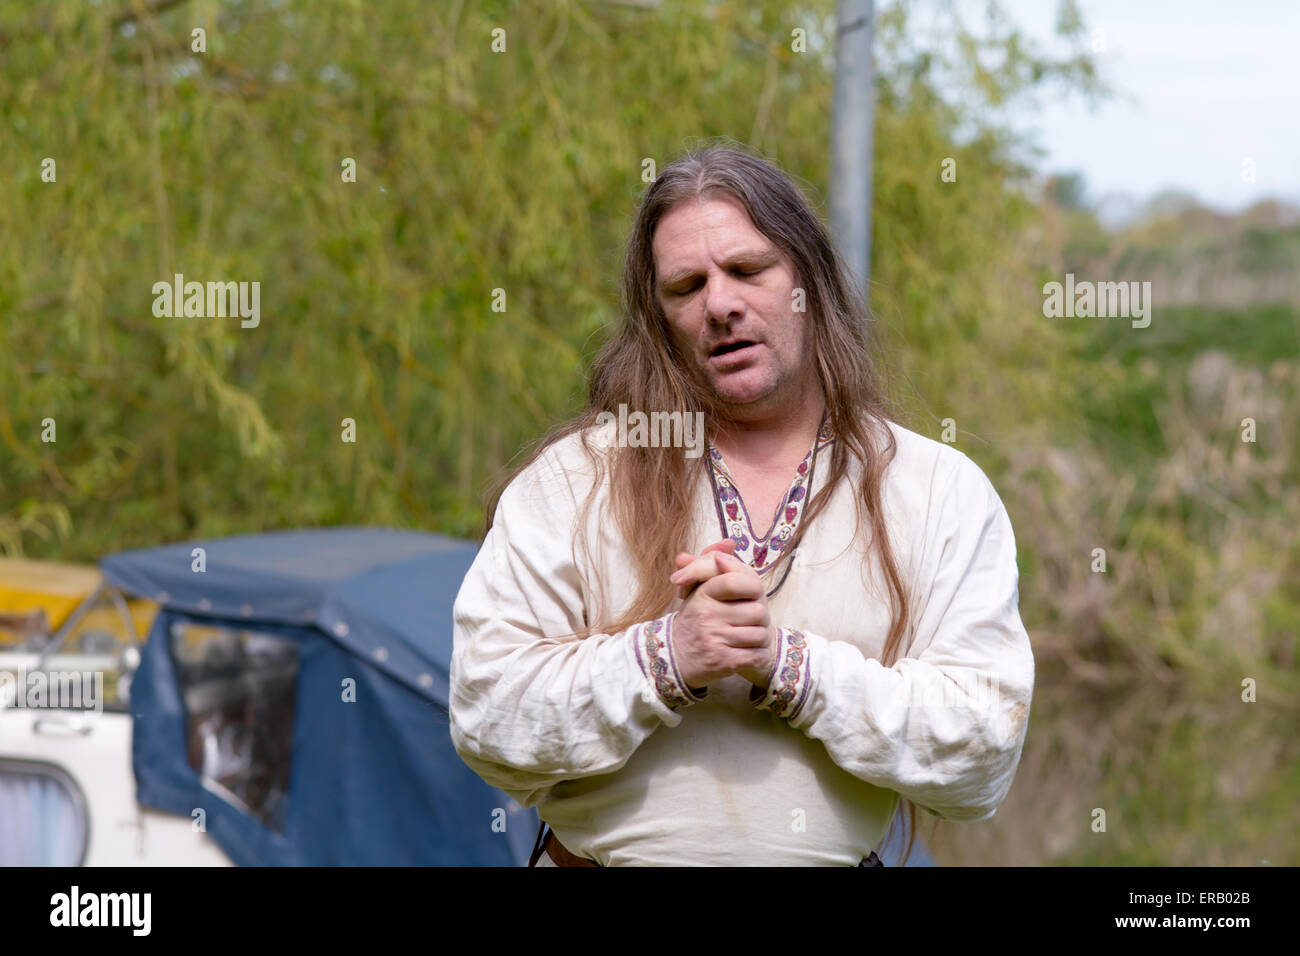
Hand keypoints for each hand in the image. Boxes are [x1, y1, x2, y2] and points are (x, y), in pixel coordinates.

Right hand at [668, 543, 777, 688]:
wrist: (674, 658)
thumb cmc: (695, 619)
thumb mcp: (699, 588)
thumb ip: (713, 563)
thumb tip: (729, 541)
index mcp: (703, 594)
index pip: (736, 582)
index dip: (752, 590)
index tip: (749, 597)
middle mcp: (706, 615)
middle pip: (758, 611)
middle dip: (759, 618)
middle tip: (749, 621)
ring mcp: (714, 638)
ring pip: (760, 634)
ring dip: (759, 639)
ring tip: (747, 638)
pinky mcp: (722, 661)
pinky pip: (756, 656)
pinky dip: (757, 657)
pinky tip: (747, 654)